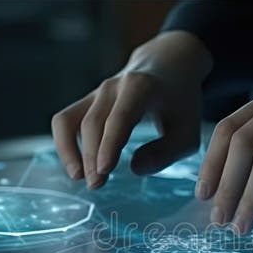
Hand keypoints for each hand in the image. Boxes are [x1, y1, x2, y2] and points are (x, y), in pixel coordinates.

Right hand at [51, 31, 211, 188]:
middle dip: (92, 156)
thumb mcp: (188, 131)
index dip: (110, 144)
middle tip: (96, 185)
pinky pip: (65, 120)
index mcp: (141, 88)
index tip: (104, 170)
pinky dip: (64, 143)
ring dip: (70, 151)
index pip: (120, 118)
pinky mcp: (88, 101)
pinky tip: (75, 167)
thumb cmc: (180, 104)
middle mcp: (114, 86)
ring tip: (79, 178)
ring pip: (72, 120)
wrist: (167, 67)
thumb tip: (135, 168)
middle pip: (93, 123)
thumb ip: (166, 152)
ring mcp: (97, 92)